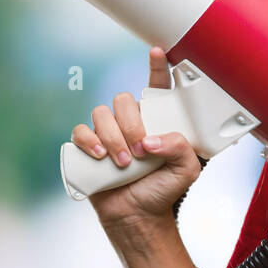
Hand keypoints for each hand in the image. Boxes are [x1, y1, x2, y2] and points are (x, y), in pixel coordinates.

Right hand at [69, 46, 202, 229]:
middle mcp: (131, 121)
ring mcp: (108, 132)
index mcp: (157, 120)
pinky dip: (89, 142)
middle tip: (141, 151)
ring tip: (124, 163)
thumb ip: (181, 149)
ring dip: (113, 138)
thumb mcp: (186, 171)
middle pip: (123, 99)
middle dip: (131, 125)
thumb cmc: (162, 190)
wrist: (137, 216)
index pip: (157, 87)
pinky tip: (100, 156)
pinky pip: (81, 131)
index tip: (157, 52)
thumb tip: (152, 140)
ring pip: (101, 113)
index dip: (158, 67)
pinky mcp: (89, 146)